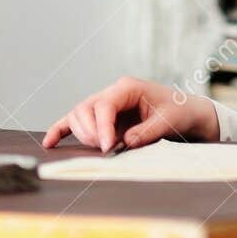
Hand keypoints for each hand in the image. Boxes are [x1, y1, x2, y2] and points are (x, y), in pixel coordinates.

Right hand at [41, 77, 219, 151]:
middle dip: (90, 131)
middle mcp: (113, 93)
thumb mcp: (168, 122)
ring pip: (78, 114)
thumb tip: (124, 143)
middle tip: (105, 150)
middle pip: (85, 108)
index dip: (102, 127)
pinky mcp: (102, 117)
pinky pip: (76, 121)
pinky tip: (50, 141)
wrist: (186, 111)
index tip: (107, 147)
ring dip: (81, 133)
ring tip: (97, 148)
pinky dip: (62, 129)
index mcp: (128, 87)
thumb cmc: (179, 112)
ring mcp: (105, 104)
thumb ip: (146, 132)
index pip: (104, 104)